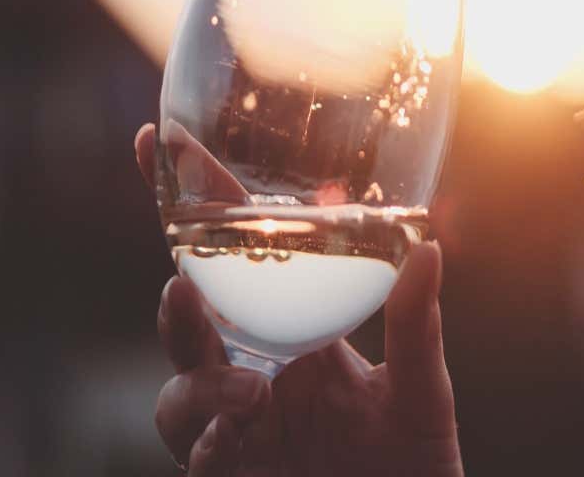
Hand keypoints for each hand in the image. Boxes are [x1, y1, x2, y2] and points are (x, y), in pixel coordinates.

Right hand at [135, 124, 462, 475]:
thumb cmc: (413, 458)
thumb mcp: (421, 388)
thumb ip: (415, 326)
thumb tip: (428, 247)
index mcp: (293, 327)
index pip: (234, 256)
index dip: (193, 202)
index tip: (155, 140)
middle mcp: (254, 366)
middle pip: (190, 316)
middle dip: (176, 296)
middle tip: (183, 286)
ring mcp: (236, 424)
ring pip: (179, 390)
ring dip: (195, 379)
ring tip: (248, 388)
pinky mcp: (230, 472)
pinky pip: (202, 453)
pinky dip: (215, 438)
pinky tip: (245, 429)